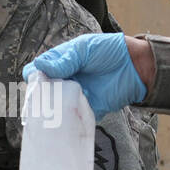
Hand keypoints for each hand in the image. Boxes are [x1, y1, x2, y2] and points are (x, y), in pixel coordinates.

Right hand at [23, 32, 148, 118]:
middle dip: (41, 96)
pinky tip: (67, 119)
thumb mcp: (84, 50)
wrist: (136, 66)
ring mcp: (75, 95)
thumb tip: (39, 66)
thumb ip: (64, 60)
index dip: (33, 76)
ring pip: (57, 106)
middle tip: (42, 98)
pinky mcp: (88, 109)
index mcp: (60, 63)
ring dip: (53, 110)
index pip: (39, 70)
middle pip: (44, 91)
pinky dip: (70, 119)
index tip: (34, 80)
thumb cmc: (109, 51)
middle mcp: (65, 80)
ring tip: (52, 110)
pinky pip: (75, 117)